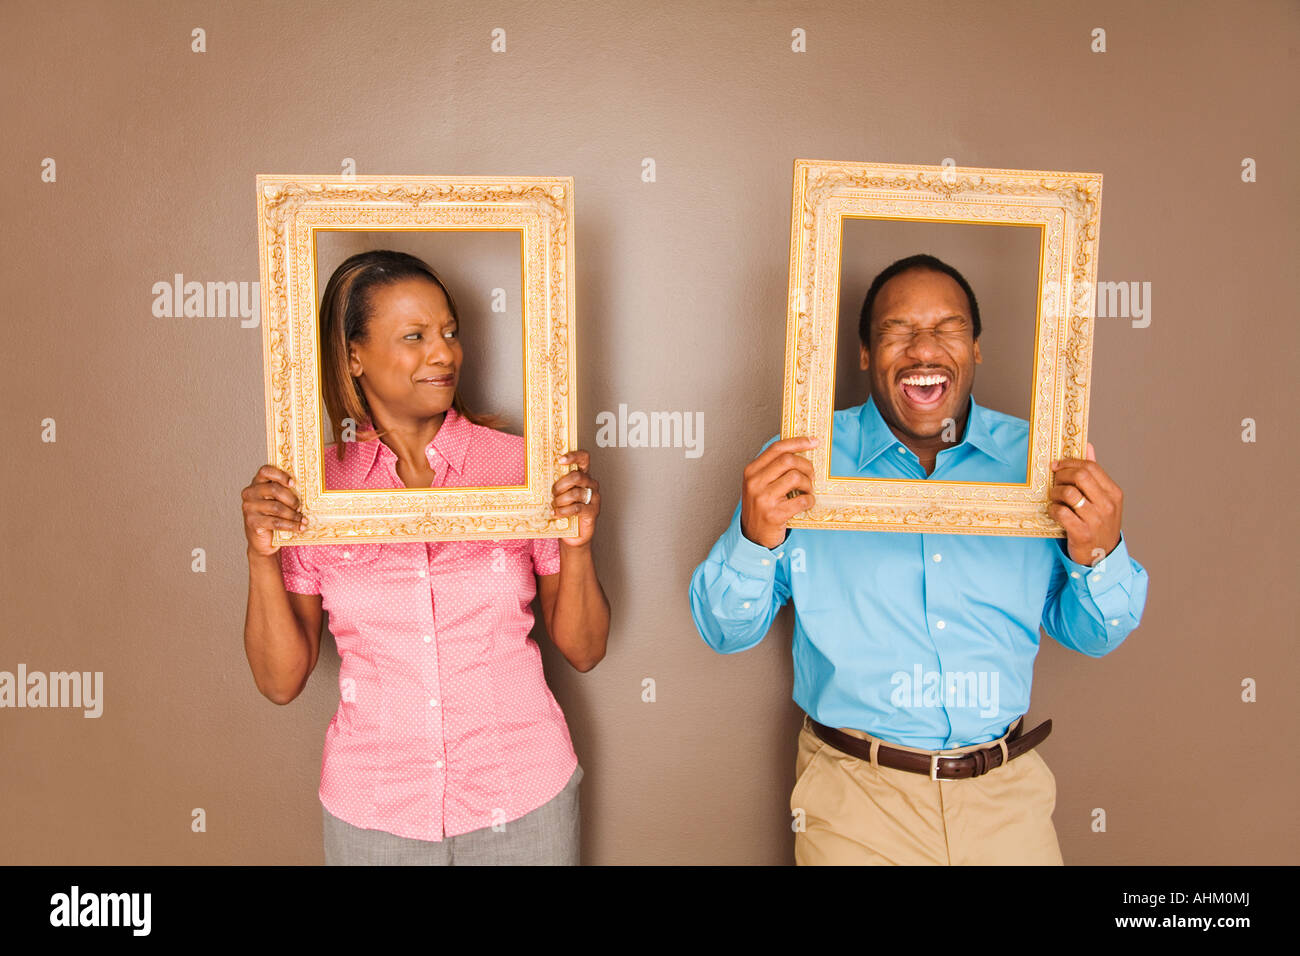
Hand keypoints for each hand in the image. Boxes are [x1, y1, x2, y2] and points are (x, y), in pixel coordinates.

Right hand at [241, 464, 304, 556]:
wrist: (264, 541)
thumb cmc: (274, 517)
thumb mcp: (279, 501)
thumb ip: (286, 492)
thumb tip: (307, 488)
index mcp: (257, 483)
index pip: (265, 471)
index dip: (280, 475)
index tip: (293, 483)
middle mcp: (250, 493)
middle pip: (274, 489)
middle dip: (292, 499)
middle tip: (301, 507)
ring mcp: (249, 508)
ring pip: (276, 507)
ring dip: (293, 514)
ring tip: (303, 520)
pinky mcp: (252, 522)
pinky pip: (275, 522)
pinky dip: (291, 525)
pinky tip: (300, 528)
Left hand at [552, 450, 599, 547]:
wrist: (572, 535)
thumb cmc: (564, 511)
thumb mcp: (558, 494)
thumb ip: (554, 483)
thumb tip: (534, 475)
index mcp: (583, 475)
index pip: (583, 458)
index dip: (573, 456)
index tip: (560, 459)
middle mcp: (590, 484)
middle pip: (577, 476)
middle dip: (560, 485)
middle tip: (552, 493)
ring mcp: (593, 497)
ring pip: (575, 493)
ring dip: (560, 500)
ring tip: (554, 506)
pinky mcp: (592, 511)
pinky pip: (577, 508)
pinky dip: (563, 511)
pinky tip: (556, 513)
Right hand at [740, 437, 817, 548]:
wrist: (753, 536)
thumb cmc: (760, 507)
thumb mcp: (759, 484)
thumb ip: (773, 468)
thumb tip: (800, 449)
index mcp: (751, 471)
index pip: (776, 448)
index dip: (798, 442)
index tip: (813, 441)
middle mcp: (755, 482)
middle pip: (788, 460)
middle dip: (806, 466)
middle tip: (811, 475)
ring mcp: (763, 498)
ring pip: (796, 477)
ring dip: (808, 485)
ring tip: (807, 491)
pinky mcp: (774, 514)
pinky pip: (802, 500)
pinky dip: (809, 501)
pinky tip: (806, 503)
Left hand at [1048, 442, 1122, 566]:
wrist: (1102, 557)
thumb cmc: (1099, 524)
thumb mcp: (1103, 499)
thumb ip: (1095, 474)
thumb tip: (1088, 446)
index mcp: (1114, 493)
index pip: (1091, 468)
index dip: (1070, 463)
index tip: (1056, 465)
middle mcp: (1107, 505)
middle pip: (1080, 477)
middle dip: (1061, 475)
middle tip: (1053, 481)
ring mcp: (1096, 520)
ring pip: (1069, 494)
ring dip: (1055, 493)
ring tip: (1054, 498)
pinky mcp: (1083, 533)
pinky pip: (1062, 513)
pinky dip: (1053, 510)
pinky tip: (1054, 511)